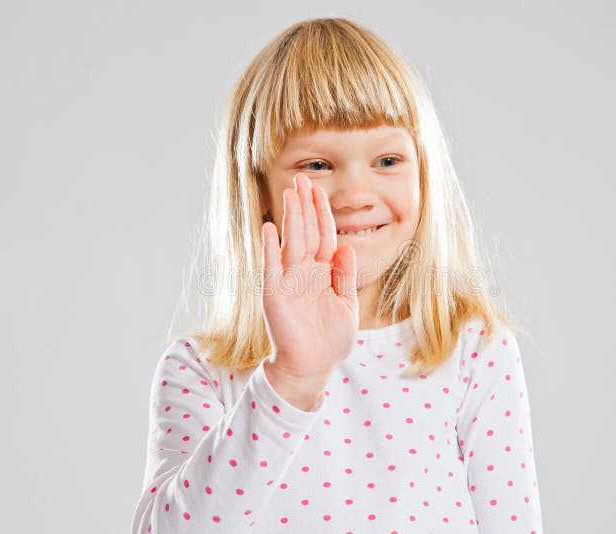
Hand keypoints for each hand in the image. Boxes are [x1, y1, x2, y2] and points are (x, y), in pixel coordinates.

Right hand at [261, 173, 358, 383]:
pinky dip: (270, 248)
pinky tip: (269, 228)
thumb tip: (346, 247)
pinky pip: (271, 267)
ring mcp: (288, 281)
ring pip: (291, 242)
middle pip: (306, 232)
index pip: (324, 236)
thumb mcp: (346, 304)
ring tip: (290, 192)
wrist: (312, 367)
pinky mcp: (274, 294)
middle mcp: (304, 272)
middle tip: (301, 179)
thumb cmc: (330, 340)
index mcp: (323, 273)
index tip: (319, 190)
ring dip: (291, 217)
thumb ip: (346, 275)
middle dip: (304, 205)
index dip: (322, 213)